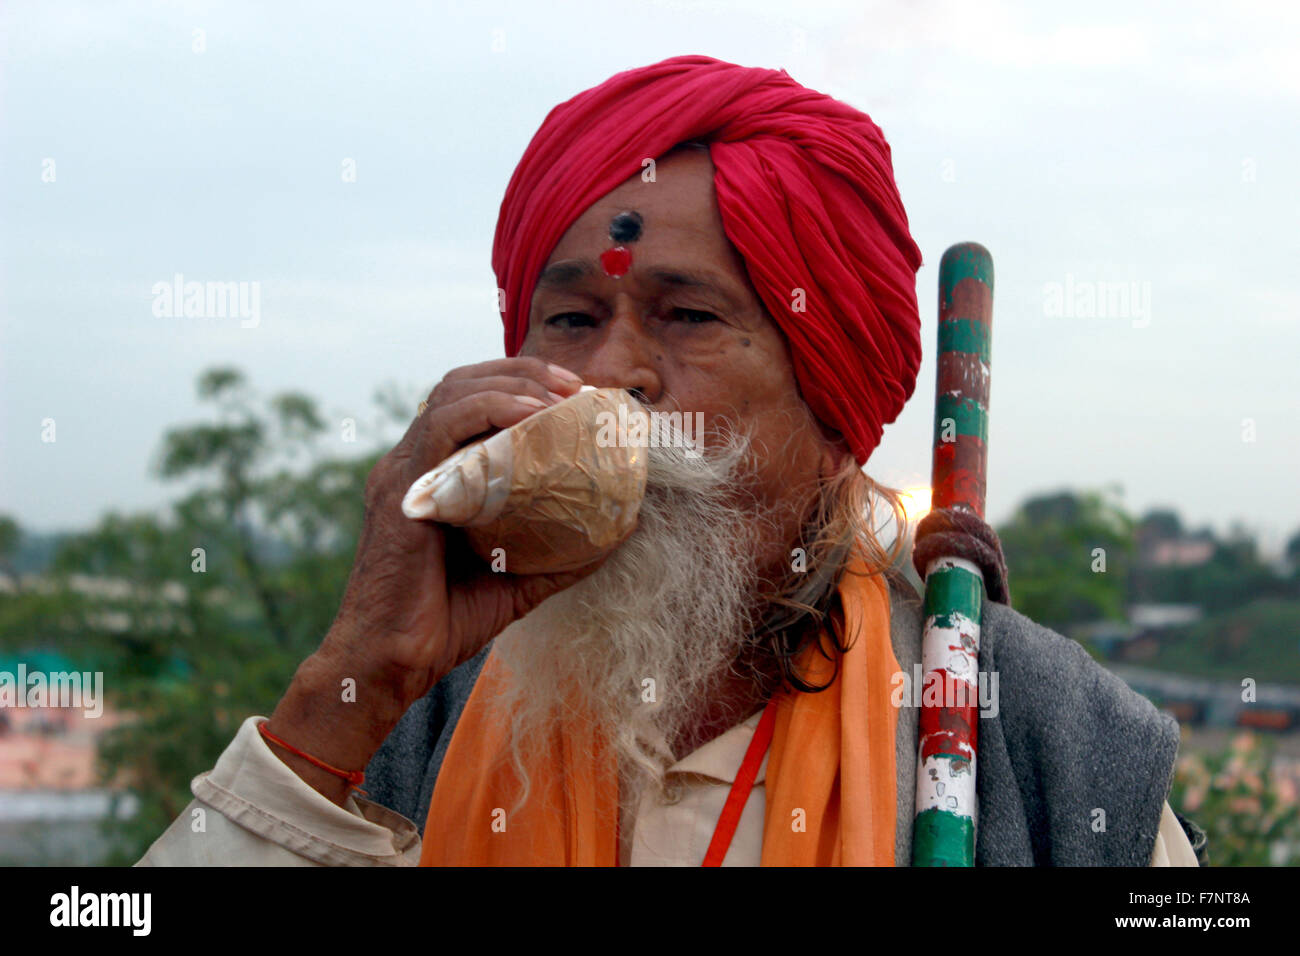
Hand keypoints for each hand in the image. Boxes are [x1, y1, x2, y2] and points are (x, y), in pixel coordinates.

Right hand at [264, 357, 607, 803]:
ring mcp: (405, 470)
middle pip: (465, 382)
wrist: (394, 661)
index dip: (525, 385)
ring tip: (561, 396)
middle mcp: (417, 462)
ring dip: (513, 382)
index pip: (475, 401)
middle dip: (525, 371)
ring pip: (455, 392)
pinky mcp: (403, 487)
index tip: (577, 396)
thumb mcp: (521, 580)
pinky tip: (530, 415)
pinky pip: (444, 426)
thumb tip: (626, 528)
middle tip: (577, 387)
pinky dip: (489, 408)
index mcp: (438, 473)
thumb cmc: (448, 622)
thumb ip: (566, 553)